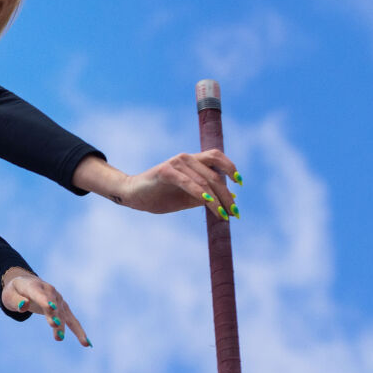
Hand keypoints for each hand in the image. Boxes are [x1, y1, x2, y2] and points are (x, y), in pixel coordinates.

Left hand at [1, 269, 89, 345]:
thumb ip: (17, 301)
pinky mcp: (63, 308)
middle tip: (53, 324)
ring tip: (59, 338)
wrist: (26, 284)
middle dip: (53, 315)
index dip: (44, 300)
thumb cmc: (15, 292)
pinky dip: (79, 331)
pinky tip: (86, 343)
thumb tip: (24, 306)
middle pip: (52, 304)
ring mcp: (58, 299)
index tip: (49, 307)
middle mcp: (49, 291)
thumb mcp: (10, 295)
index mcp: (33, 286)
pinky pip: (72, 321)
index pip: (39, 293)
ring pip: (62, 314)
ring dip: (62, 326)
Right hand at [104, 148, 240, 219]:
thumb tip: (229, 199)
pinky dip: (201, 193)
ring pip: (205, 181)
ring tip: (223, 214)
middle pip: (214, 175)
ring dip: (217, 200)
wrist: (132, 196)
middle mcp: (185, 158)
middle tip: (234, 213)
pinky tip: (209, 203)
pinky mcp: (166, 172)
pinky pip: (189, 183)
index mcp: (191, 161)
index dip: (231, 168)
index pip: (217, 158)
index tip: (240, 184)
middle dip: (226, 196)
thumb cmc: (159, 196)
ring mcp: (176, 163)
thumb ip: (205, 196)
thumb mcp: (186, 198)